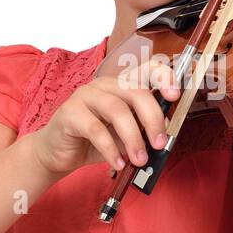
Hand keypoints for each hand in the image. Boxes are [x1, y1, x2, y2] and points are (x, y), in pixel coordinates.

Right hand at [33, 54, 180, 177]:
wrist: (57, 153)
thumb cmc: (93, 142)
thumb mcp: (124, 137)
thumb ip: (141, 132)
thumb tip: (162, 137)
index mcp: (121, 86)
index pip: (146, 69)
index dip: (163, 77)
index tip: (174, 95)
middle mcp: (104, 85)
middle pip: (135, 91)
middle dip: (152, 118)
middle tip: (159, 144)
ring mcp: (85, 95)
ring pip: (116, 109)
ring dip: (133, 137)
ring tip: (139, 160)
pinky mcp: (69, 113)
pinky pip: (95, 129)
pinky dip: (110, 148)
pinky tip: (118, 163)